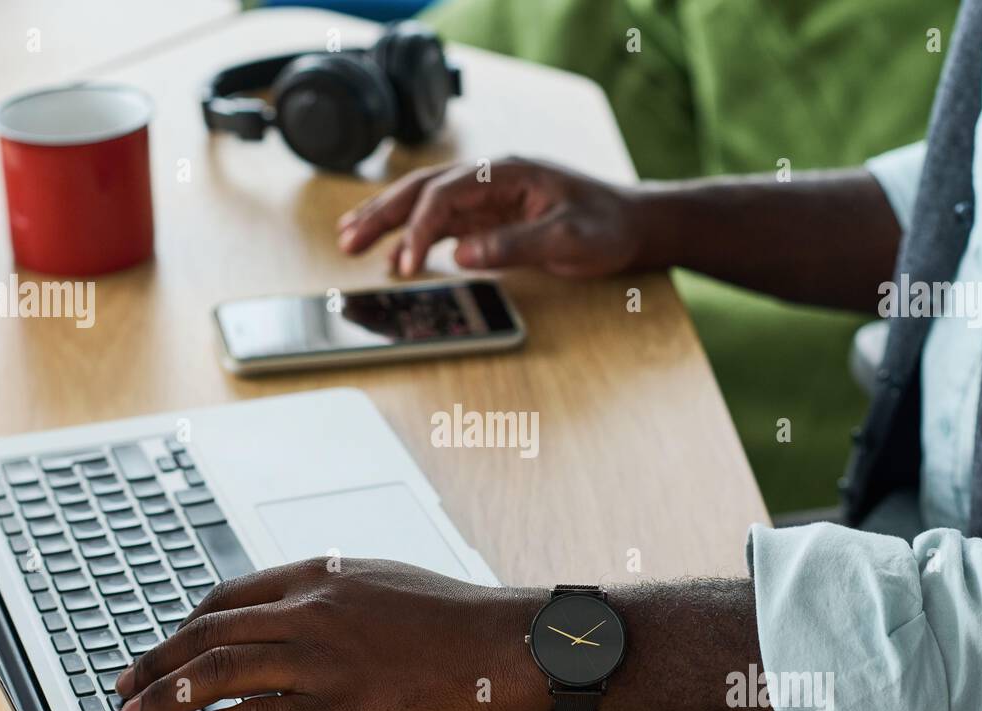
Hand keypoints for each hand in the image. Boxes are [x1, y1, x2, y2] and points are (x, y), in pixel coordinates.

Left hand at [114, 558, 549, 710]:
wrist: (501, 643)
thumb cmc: (448, 615)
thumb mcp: (378, 581)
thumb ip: (326, 594)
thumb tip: (285, 614)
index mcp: (317, 577)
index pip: (225, 599)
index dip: (182, 628)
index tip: (162, 649)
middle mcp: (308, 612)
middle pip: (207, 634)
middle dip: (155, 662)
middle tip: (123, 685)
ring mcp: (320, 660)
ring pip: (218, 673)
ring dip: (165, 695)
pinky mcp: (337, 709)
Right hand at [336, 156, 645, 277]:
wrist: (632, 224)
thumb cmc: (606, 227)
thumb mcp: (568, 239)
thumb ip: (515, 246)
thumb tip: (463, 255)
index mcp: (505, 172)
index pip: (445, 196)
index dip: (420, 231)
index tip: (406, 266)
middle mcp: (488, 178)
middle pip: (421, 190)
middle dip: (382, 215)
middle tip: (348, 242)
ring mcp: (485, 197)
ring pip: (423, 203)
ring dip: (386, 220)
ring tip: (350, 239)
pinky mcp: (487, 217)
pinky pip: (440, 222)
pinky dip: (411, 234)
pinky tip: (390, 248)